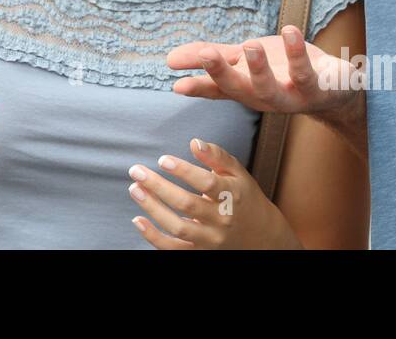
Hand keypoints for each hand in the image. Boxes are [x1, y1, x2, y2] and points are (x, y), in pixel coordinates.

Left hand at [127, 139, 301, 248]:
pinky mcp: (199, 253)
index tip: (162, 159)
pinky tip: (137, 220)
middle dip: (158, 187)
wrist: (260, 236)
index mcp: (232, 196)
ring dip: (152, 209)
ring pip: (177, 228)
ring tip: (135, 189)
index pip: (206, 183)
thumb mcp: (237, 173)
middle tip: (136, 171)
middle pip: (186, 205)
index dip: (183, 171)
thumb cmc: (243, 197)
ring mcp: (210, 240)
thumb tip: (194, 143)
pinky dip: (153, 237)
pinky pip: (173, 249)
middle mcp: (221, 220)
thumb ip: (216, 156)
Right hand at [166, 25, 356, 117]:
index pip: (218, 90)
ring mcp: (293, 96)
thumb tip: (169, 59)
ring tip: (251, 45)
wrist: (337, 92)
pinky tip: (291, 30)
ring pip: (272, 87)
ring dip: (260, 68)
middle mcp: (266, 97)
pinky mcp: (320, 87)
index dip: (199, 87)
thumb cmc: (285, 73)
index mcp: (247, 90)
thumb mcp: (246, 63)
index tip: (177, 84)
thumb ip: (214, 59)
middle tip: (206, 54)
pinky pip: (308, 71)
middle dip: (222, 73)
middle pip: (240, 89)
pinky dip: (299, 52)